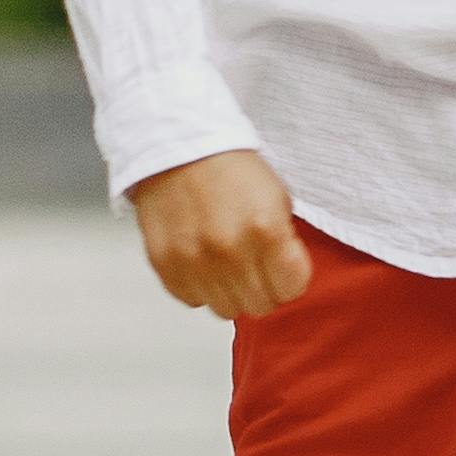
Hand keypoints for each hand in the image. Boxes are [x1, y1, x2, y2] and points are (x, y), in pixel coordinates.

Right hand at [131, 148, 312, 318]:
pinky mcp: (164, 264)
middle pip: (259, 305)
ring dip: (230, 291)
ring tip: (225, 263)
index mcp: (265, 229)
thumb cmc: (229, 167)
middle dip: (262, 288)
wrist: (177, 145)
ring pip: (225, 310)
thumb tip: (284, 278)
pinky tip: (201, 260)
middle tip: (254, 265)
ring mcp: (193, 260)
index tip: (282, 268)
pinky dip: (199, 286)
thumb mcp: (277, 197)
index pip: (291, 289)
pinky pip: (191, 299)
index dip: (290, 279)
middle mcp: (229, 249)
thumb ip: (285, 243)